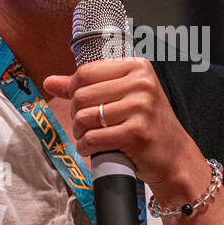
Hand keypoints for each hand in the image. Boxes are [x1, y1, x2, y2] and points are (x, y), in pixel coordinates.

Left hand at [41, 58, 202, 199]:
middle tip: (86, 126)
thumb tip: (50, 82)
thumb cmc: (146, 125)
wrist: (174, 156)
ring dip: (80, 133)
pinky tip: (93, 149)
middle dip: (77, 115)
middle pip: (81, 95)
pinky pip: (93, 138)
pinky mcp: (137, 133)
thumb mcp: (121, 97)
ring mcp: (141, 107)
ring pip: (84, 117)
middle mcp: (141, 83)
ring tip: (90, 138)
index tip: (82, 106)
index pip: (85, 73)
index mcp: (137, 68)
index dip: (74, 92)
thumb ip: (86, 87)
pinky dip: (87, 148)